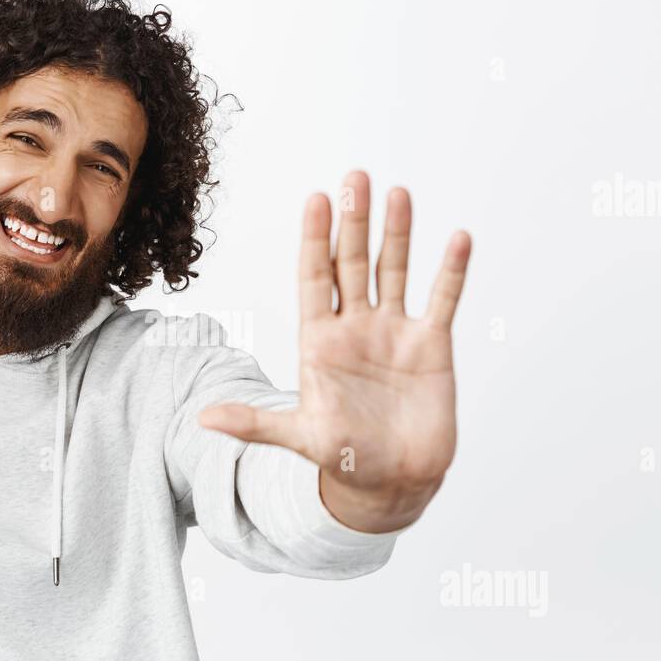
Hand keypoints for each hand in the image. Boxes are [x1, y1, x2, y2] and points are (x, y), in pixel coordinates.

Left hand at [199, 171, 471, 532]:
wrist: (393, 482)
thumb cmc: (343, 458)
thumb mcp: (298, 437)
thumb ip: (255, 424)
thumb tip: (203, 420)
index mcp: (320, 341)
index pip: (315, 278)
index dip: (316, 240)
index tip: (317, 200)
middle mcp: (356, 327)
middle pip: (353, 263)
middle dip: (354, 222)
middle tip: (355, 178)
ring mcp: (394, 332)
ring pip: (394, 271)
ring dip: (397, 234)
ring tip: (397, 193)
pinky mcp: (431, 345)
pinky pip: (442, 299)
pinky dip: (450, 271)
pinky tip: (457, 239)